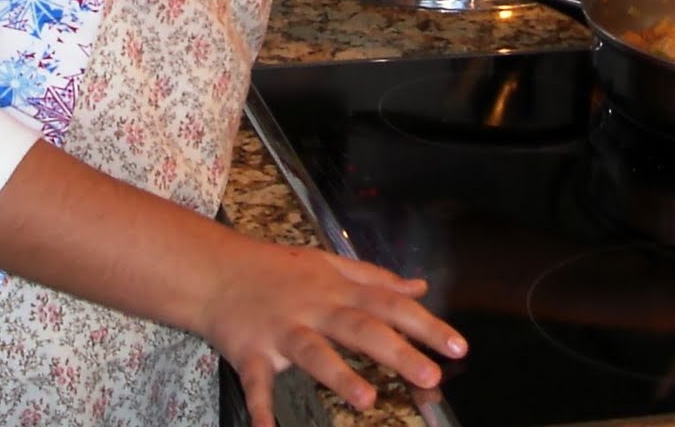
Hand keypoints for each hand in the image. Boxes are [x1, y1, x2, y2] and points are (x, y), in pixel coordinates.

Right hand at [199, 233, 467, 426]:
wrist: (216, 271)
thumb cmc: (277, 271)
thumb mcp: (329, 265)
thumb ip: (375, 278)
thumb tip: (418, 287)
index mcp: (338, 289)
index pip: (390, 304)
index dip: (425, 324)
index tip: (457, 346)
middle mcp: (315, 308)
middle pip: (360, 328)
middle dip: (396, 351)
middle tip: (429, 375)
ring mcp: (282, 330)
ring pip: (314, 352)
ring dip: (338, 375)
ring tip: (366, 400)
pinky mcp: (251, 352)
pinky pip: (257, 384)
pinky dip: (261, 408)